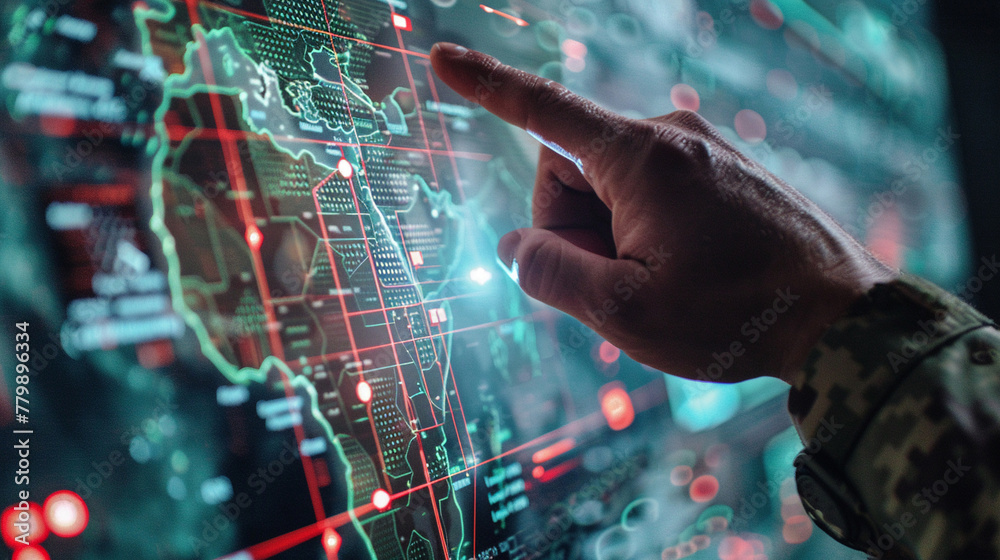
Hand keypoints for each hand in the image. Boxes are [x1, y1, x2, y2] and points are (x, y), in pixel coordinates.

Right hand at [430, 43, 896, 384]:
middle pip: (571, 169)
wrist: (842, 317)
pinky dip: (644, 230)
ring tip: (660, 281)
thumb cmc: (734, 316)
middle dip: (573, 226)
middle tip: (618, 282)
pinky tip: (684, 271)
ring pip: (612, 184)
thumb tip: (515, 248)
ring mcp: (703, 150)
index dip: (485, 86)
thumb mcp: (624, 311)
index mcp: (640, 157)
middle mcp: (672, 135)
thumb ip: (551, 274)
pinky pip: (652, 190)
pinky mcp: (723, 170)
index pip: (543, 110)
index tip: (441, 57)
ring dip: (611, 234)